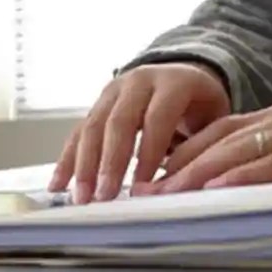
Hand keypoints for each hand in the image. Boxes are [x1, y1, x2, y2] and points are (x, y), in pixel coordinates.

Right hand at [47, 63, 231, 203]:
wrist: (182, 72)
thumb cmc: (200, 104)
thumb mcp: (214, 116)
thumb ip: (203, 145)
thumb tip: (190, 185)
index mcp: (172, 82)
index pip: (157, 118)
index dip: (149, 152)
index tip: (143, 185)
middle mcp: (138, 82)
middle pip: (118, 121)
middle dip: (109, 162)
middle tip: (105, 196)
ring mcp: (113, 92)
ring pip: (93, 126)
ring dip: (84, 165)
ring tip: (81, 198)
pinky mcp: (97, 105)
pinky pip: (78, 132)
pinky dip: (67, 160)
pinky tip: (57, 185)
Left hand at [139, 92, 271, 193]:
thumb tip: (266, 165)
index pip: (223, 129)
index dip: (187, 148)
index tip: (157, 168)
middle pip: (218, 139)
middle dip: (176, 163)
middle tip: (145, 187)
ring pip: (235, 150)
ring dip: (195, 173)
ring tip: (164, 192)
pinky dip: (239, 176)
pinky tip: (216, 188)